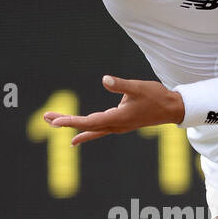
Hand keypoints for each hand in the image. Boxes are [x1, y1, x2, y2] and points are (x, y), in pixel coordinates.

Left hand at [43, 75, 183, 145]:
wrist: (171, 109)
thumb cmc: (156, 96)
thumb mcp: (138, 87)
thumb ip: (121, 84)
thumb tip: (105, 79)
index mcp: (118, 118)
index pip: (90, 121)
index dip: (72, 121)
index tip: (55, 121)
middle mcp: (115, 126)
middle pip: (85, 126)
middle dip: (65, 122)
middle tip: (45, 117)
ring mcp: (117, 127)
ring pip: (90, 129)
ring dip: (72, 126)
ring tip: (53, 122)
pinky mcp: (119, 125)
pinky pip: (98, 131)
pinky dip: (85, 134)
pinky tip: (74, 139)